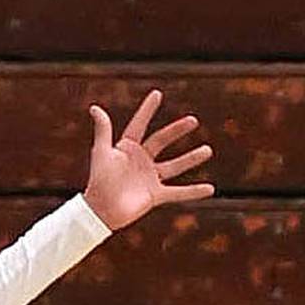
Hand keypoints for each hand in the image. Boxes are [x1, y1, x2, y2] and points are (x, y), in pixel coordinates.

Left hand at [81, 90, 214, 230]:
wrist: (101, 210)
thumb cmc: (98, 180)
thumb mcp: (101, 152)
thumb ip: (103, 130)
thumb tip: (95, 107)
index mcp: (126, 148)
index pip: (139, 124)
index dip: (147, 110)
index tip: (157, 94)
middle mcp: (140, 161)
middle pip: (161, 141)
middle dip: (177, 130)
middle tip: (193, 120)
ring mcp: (149, 177)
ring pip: (175, 165)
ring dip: (191, 158)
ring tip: (208, 150)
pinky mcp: (155, 195)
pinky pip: (179, 192)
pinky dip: (194, 191)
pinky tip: (210, 189)